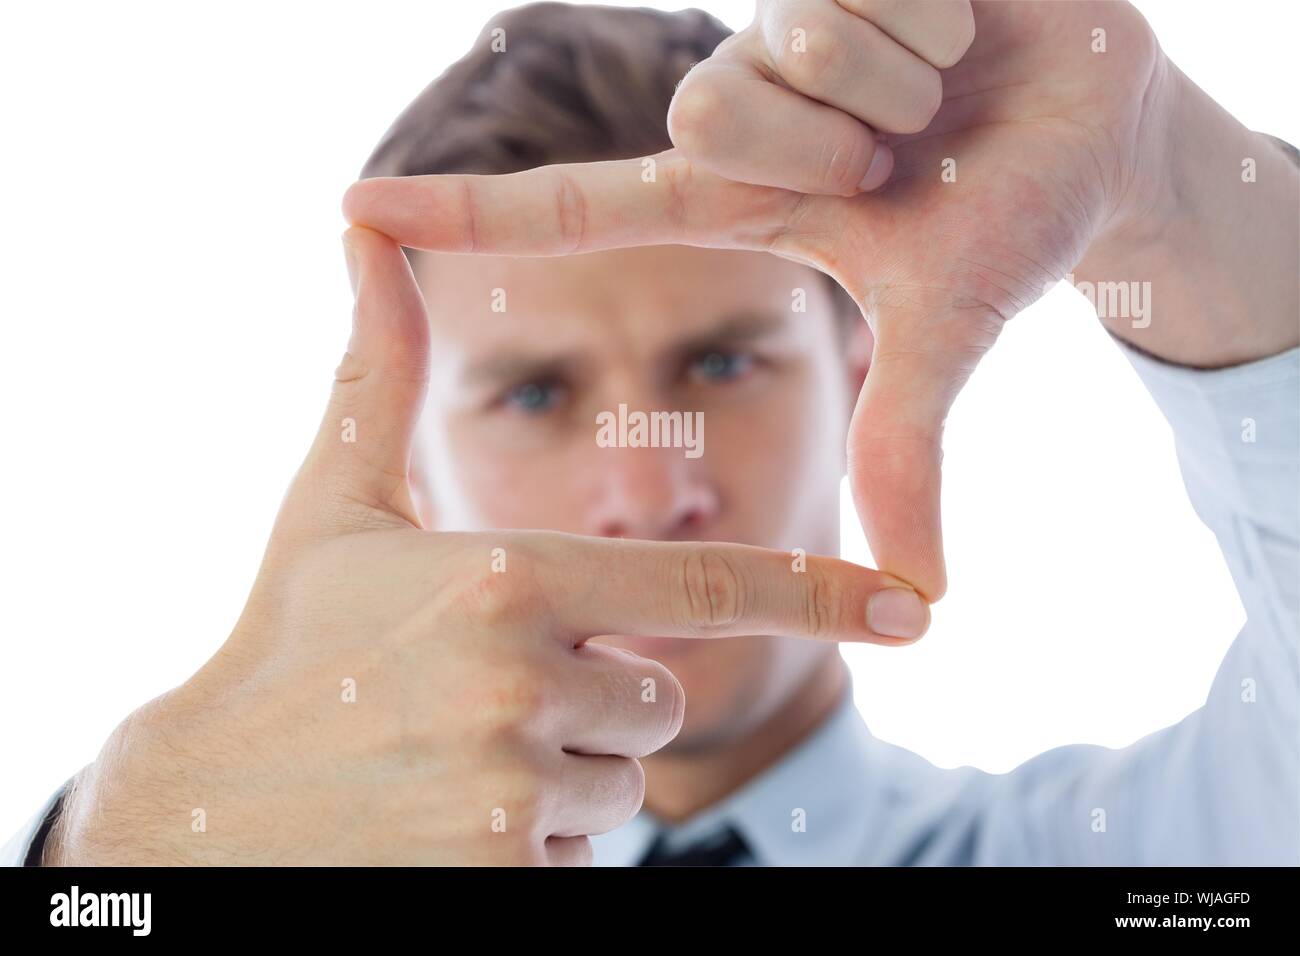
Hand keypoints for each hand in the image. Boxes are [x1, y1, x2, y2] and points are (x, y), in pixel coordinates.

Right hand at [46, 227, 923, 865]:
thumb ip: (379, 374)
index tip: (909, 605)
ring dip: (558, 772)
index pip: (705, 585)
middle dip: (593, 694)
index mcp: (505, 574)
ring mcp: (510, 789)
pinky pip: (580, 854)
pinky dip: (534, 839)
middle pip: (653, 697)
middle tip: (477, 693)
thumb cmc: (283, 636)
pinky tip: (443, 817)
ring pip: (617, 781)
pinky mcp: (498, 876)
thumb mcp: (335, 503)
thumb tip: (363, 237)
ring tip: (446, 756)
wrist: (201, 801)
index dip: (818, 591)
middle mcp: (520, 679)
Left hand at [341, 0, 1162, 600]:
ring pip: (788, 46)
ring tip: (937, 99)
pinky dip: (935, 21)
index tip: (355, 212)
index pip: (575, 207)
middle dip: (834, 147)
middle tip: (901, 160)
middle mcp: (739, 112)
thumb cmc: (1011, 221)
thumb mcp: (943, 333)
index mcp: (736, 201)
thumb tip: (923, 598)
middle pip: (709, 113)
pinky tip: (961, 28)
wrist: (1103, 126)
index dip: (468, 216)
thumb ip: (905, 448)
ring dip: (897, 90)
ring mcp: (781, 30)